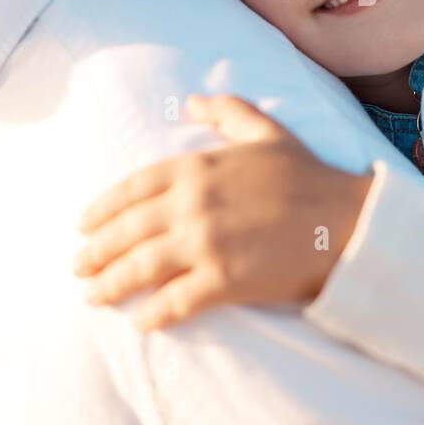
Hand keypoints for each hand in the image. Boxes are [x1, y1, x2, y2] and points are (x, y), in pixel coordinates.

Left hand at [74, 94, 373, 331]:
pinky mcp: (224, 281)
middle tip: (77, 267)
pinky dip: (152, 314)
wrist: (347, 219)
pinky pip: (174, 302)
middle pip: (126, 231)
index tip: (82, 225)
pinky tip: (139, 322)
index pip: (131, 189)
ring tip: (92, 297)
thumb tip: (190, 102)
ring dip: (110, 285)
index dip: (101, 209)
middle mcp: (192, 204)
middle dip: (94, 252)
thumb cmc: (307, 174)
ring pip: (140, 268)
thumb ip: (225, 110)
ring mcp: (206, 244)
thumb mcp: (265, 130)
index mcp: (196, 167)